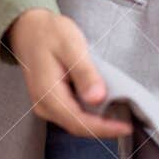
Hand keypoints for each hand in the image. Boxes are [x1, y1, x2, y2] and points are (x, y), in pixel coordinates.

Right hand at [5, 8, 133, 138]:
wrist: (29, 29)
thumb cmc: (50, 34)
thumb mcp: (71, 46)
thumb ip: (84, 73)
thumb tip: (97, 99)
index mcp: (48, 93)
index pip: (79, 121)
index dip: (104, 128)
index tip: (126, 127)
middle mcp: (44, 105)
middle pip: (78, 127)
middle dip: (104, 128)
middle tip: (129, 124)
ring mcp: (45, 106)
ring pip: (76, 123)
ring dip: (98, 124)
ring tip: (121, 117)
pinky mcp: (50, 103)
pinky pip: (72, 116)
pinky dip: (90, 116)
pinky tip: (105, 108)